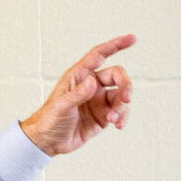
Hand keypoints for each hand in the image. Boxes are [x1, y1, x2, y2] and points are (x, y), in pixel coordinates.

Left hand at [22, 34, 135, 156]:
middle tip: (126, 98)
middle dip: (125, 85)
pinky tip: (118, 125)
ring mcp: (98, 101)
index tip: (132, 38)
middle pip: (116, 76)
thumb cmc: (48, 120)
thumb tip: (93, 81)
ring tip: (114, 119)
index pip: (99, 55)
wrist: (47, 142)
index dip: (115, 45)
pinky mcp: (103, 115)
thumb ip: (77, 94)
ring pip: (121, 96)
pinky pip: (121, 111)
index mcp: (78, 77)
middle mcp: (91, 86)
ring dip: (122, 106)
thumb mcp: (61, 106)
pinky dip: (123, 117)